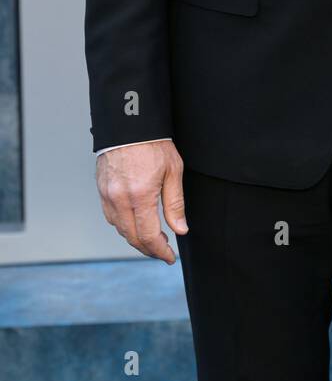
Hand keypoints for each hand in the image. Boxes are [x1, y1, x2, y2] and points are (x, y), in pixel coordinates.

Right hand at [96, 140, 187, 263]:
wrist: (129, 124)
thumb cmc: (154, 144)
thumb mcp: (173, 171)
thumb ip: (175, 203)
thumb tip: (180, 229)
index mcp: (140, 196)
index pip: (148, 236)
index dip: (160, 251)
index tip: (169, 257)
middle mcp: (120, 199)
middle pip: (132, 237)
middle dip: (148, 249)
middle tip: (163, 250)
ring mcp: (107, 195)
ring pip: (119, 229)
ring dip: (135, 238)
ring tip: (152, 238)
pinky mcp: (101, 189)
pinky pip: (110, 216)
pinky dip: (123, 225)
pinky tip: (135, 222)